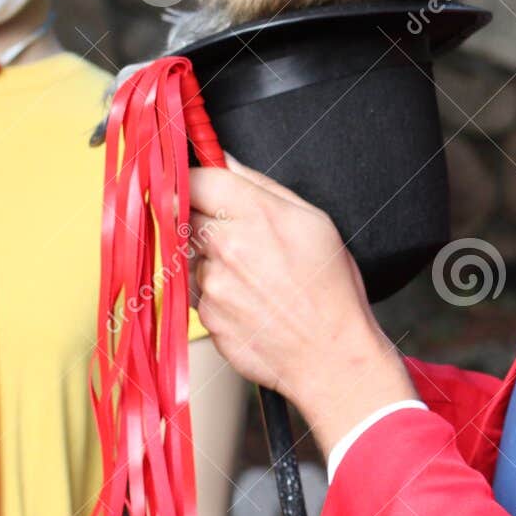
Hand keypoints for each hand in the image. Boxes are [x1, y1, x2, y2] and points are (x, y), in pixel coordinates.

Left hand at [188, 157, 416, 452]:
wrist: (330, 356)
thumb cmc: (331, 290)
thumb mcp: (313, 221)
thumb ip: (261, 185)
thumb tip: (225, 158)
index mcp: (256, 214)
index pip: (194, 177)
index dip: (194, 179)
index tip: (199, 184)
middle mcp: (227, 246)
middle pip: (184, 213)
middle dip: (201, 216)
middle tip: (232, 231)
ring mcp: (212, 284)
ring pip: (189, 254)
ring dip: (209, 257)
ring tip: (253, 274)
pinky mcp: (205, 315)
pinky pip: (197, 290)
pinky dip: (214, 290)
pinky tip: (249, 299)